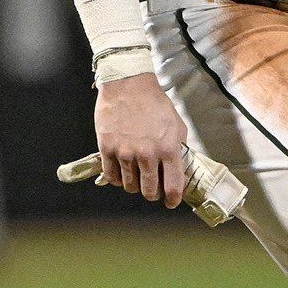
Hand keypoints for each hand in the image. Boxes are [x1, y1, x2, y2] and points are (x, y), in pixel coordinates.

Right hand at [93, 72, 187, 207]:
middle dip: (153, 194)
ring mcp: (125, 153)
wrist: (129, 85)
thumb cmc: (154, 103)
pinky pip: (112, 177)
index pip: (173, 186)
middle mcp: (147, 154)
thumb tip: (179, 170)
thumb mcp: (177, 125)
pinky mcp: (107, 149)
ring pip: (130, 186)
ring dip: (135, 185)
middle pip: (149, 192)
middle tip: (153, 189)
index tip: (171, 202)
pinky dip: (118, 178)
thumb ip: (179, 149)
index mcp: (168, 148)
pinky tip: (123, 170)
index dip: (173, 199)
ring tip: (137, 174)